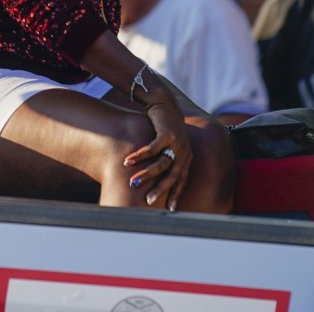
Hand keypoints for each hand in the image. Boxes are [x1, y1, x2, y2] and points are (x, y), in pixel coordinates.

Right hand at [123, 87, 193, 211]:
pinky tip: (127, 161)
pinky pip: (152, 148)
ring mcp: (177, 143)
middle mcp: (185, 152)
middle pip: (173, 176)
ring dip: (146, 174)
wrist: (165, 103)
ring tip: (133, 183)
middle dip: (160, 190)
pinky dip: (140, 156)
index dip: (175, 195)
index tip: (168, 209)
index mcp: (186, 158)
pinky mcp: (167, 133)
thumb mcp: (169, 146)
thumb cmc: (163, 128)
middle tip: (148, 201)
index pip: (182, 181)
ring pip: (162, 164)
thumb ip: (164, 160)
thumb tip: (152, 179)